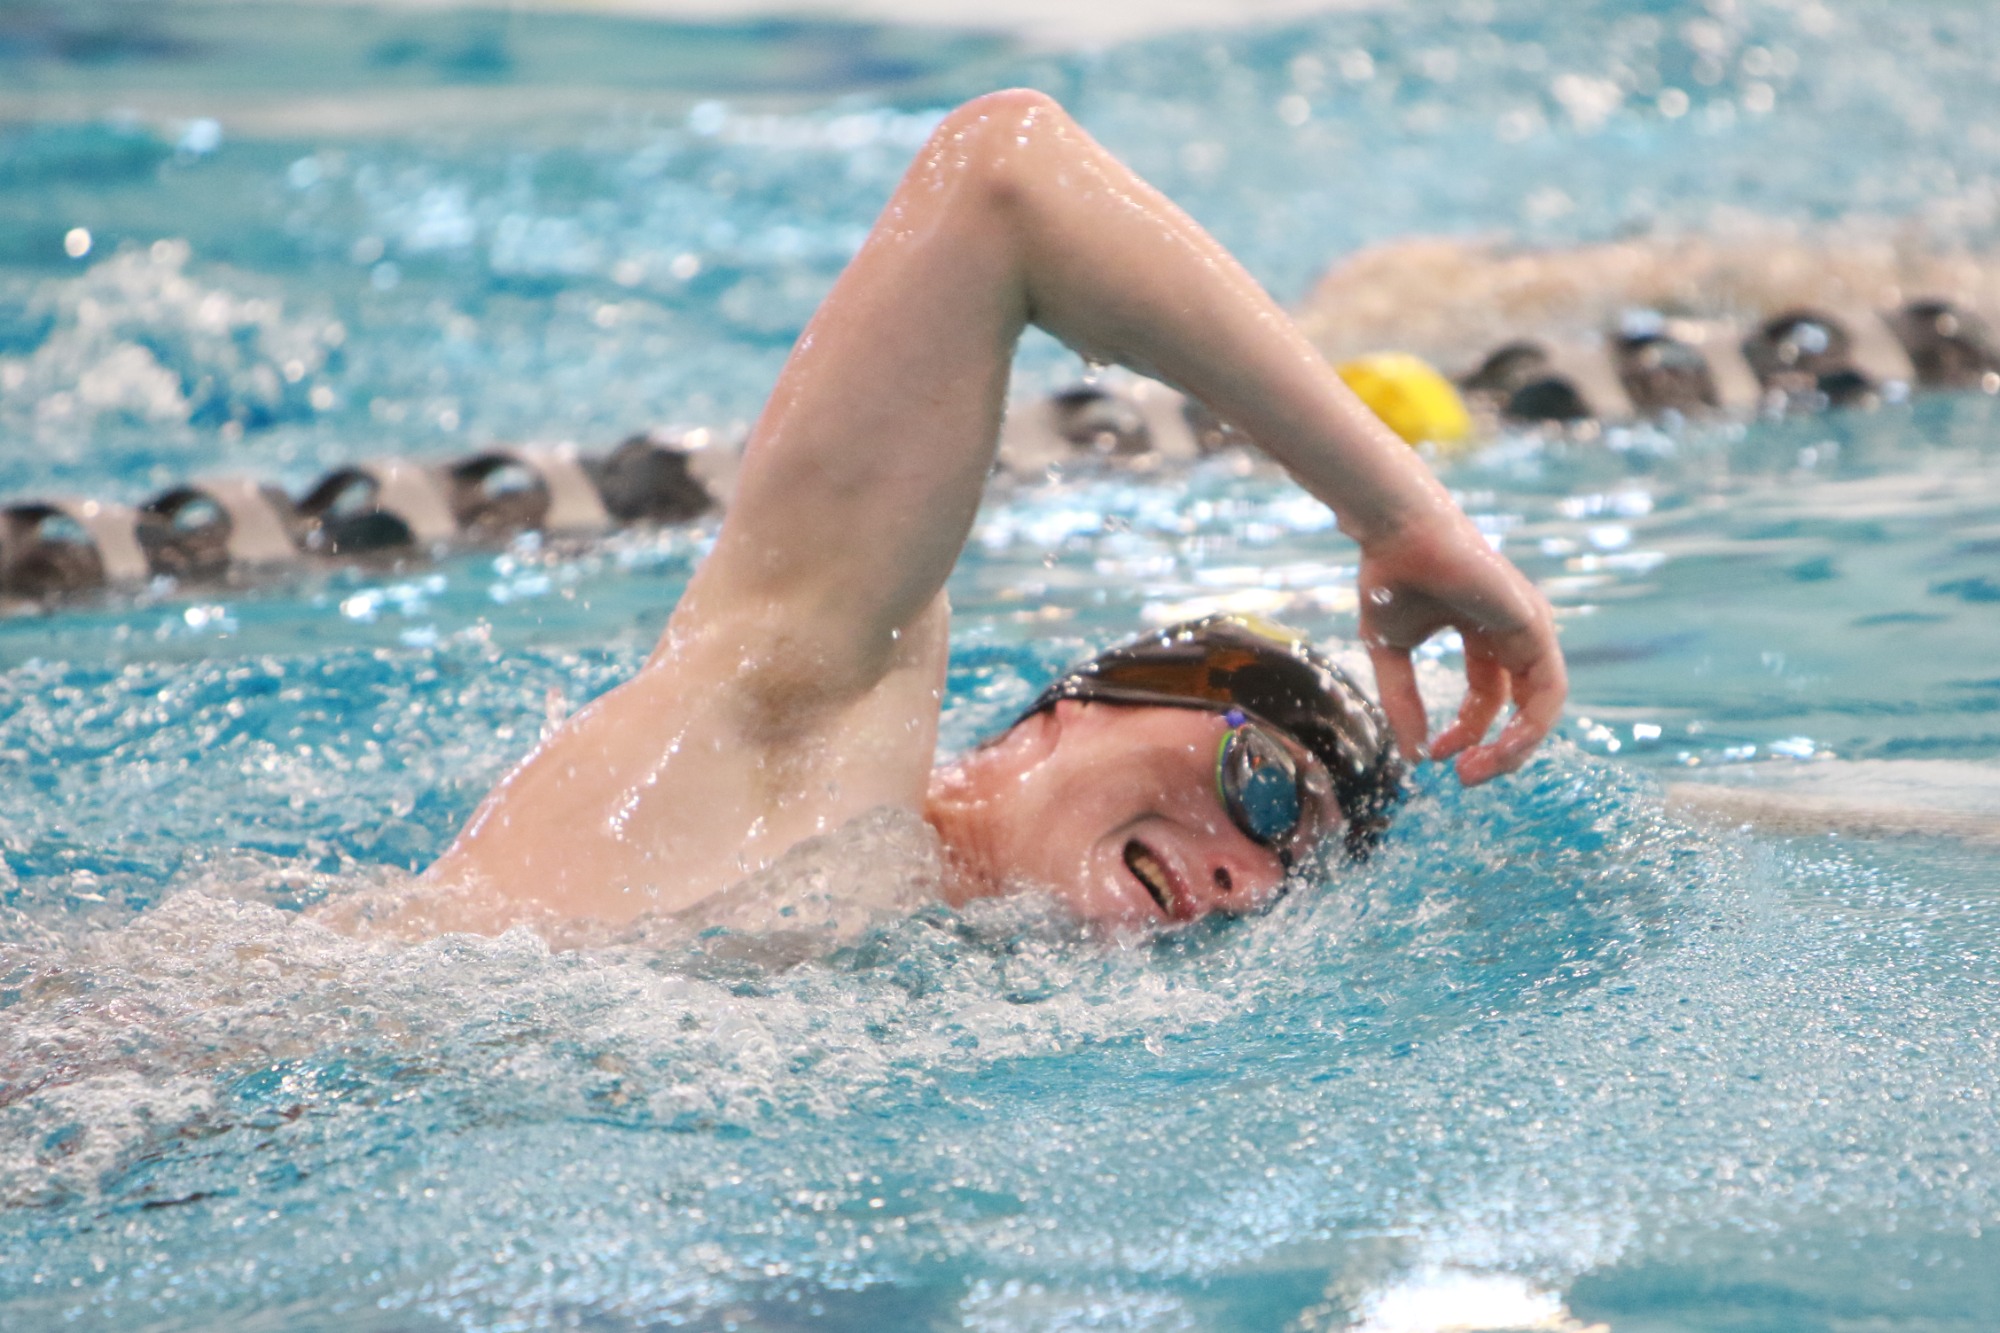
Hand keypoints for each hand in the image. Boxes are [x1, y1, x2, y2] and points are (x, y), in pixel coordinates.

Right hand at [1355, 515, 1566, 784]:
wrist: (1398, 534)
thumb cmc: (1390, 578)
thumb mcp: (1391, 653)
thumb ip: (1402, 701)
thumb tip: (1412, 757)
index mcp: (1484, 635)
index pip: (1487, 697)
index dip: (1465, 733)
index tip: (1436, 757)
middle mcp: (1514, 633)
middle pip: (1520, 708)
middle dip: (1497, 750)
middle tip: (1466, 779)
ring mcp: (1530, 628)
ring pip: (1540, 707)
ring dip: (1515, 749)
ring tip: (1479, 771)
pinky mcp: (1536, 625)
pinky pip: (1548, 692)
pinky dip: (1529, 727)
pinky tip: (1500, 746)